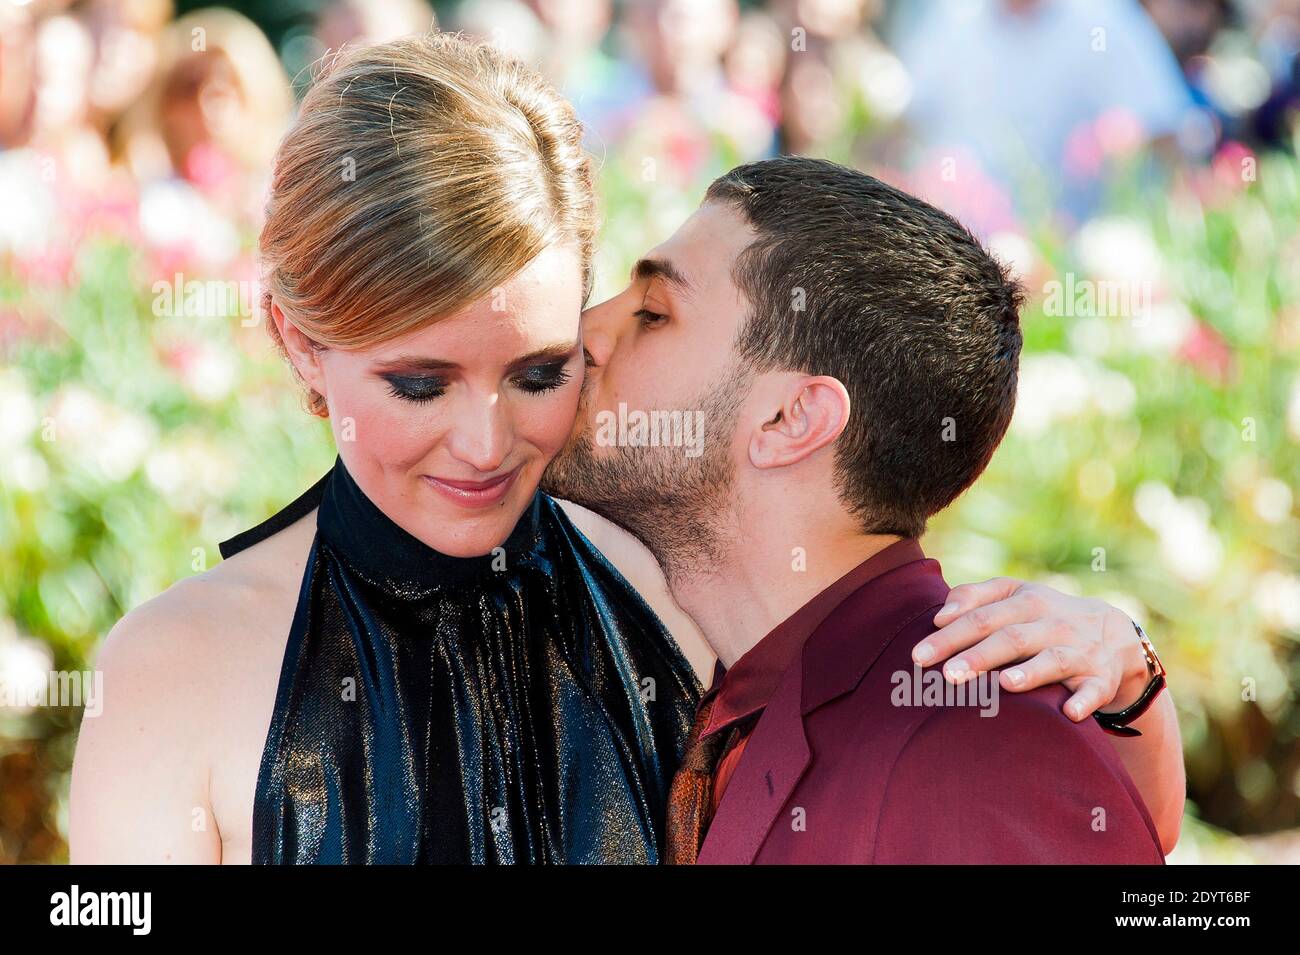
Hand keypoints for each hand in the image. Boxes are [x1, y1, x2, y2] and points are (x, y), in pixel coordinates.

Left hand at [911, 578, 1149, 721]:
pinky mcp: (1102, 678)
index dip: (950, 635)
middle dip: (979, 656)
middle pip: (1011, 638)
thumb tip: (940, 614)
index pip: (982, 618)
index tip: (919, 655)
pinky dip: (1085, 701)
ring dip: (1031, 672)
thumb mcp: (1015, 595)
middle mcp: (1053, 623)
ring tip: (1004, 684)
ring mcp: (1080, 651)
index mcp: (1027, 602)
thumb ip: (975, 597)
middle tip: (948, 674)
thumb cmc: (1045, 615)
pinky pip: (1095, 690)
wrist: (1116, 633)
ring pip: (1053, 659)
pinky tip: (1069, 713)